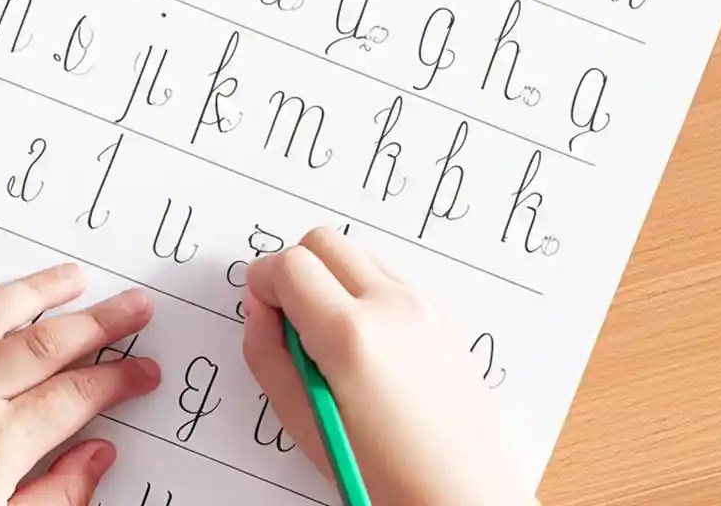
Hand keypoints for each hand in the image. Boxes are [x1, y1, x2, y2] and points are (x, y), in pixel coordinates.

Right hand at [241, 227, 532, 505]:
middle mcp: (391, 306)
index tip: (262, 309)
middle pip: (323, 241)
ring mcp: (423, 306)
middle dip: (295, 269)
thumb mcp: (301, 420)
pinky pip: (389, 278)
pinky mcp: (443, 316)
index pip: (289, 264)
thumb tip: (259, 308)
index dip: (263, 282)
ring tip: (330, 339)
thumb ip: (266, 354)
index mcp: (350, 335)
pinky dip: (365, 292)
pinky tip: (365, 346)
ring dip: (332, 278)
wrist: (461, 495)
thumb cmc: (382, 475)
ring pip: (358, 254)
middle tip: (290, 318)